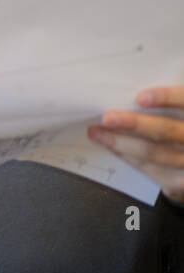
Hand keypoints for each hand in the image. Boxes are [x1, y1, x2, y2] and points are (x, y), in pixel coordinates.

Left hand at [88, 86, 183, 203]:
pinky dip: (130, 157)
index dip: (166, 98)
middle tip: (107, 117)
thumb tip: (132, 92)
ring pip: (156, 153)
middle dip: (135, 124)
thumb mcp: (176, 112)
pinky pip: (153, 170)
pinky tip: (112, 147)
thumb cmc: (177, 123)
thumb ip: (168, 104)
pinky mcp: (181, 181)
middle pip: (168, 130)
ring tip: (97, 133)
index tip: (140, 97)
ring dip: (122, 143)